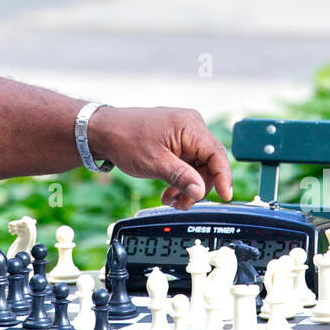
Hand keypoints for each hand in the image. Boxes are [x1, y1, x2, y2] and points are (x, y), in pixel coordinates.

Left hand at [90, 106, 232, 210]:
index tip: (226, 196)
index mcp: (190, 126)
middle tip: (182, 204)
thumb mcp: (155, 163)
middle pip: (208, 163)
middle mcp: (191, 126)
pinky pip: (186, 163)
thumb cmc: (125, 139)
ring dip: (186, 186)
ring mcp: (183, 133)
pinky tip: (169, 192)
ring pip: (197, 166)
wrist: (103, 131)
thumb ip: (181, 177)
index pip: (217, 154)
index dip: (224, 177)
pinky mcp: (176, 141)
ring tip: (170, 200)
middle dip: (197, 187)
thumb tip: (200, 191)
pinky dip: (179, 179)